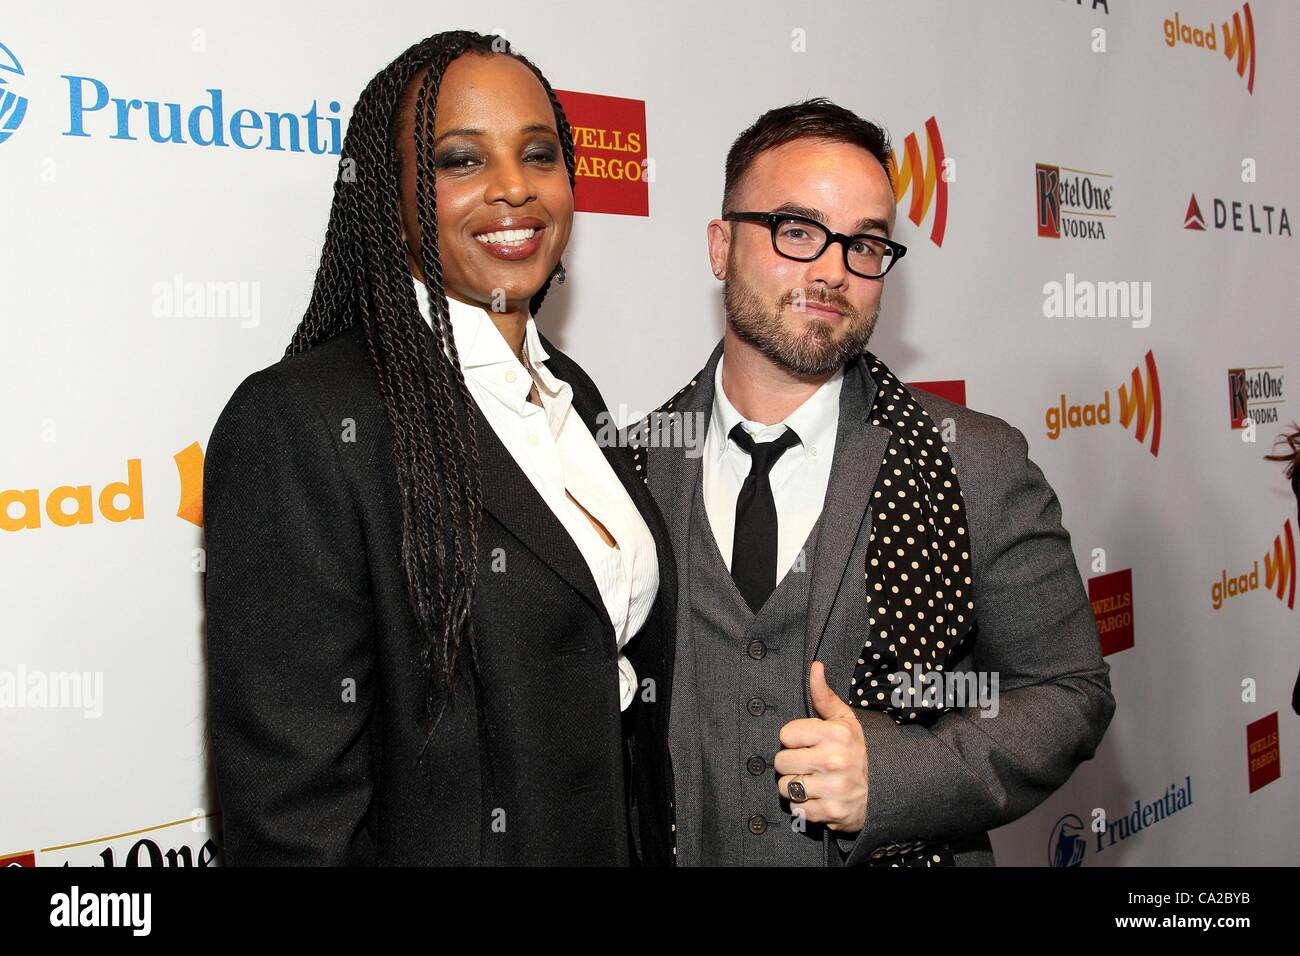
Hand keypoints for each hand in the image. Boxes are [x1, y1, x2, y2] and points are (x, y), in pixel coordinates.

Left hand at [774, 661, 868, 832]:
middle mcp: (834, 761)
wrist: (883, 790)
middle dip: (791, 764)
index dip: (794, 739)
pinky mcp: (831, 813)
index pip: (785, 734)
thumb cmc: (855, 751)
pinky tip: (819, 798)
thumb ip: (824, 696)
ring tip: (812, 781)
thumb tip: (815, 666)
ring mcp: (833, 789)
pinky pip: (797, 809)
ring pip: (785, 787)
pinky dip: (804, 806)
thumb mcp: (845, 721)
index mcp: (835, 734)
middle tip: (809, 764)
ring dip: (795, 787)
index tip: (808, 743)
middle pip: (781, 762)